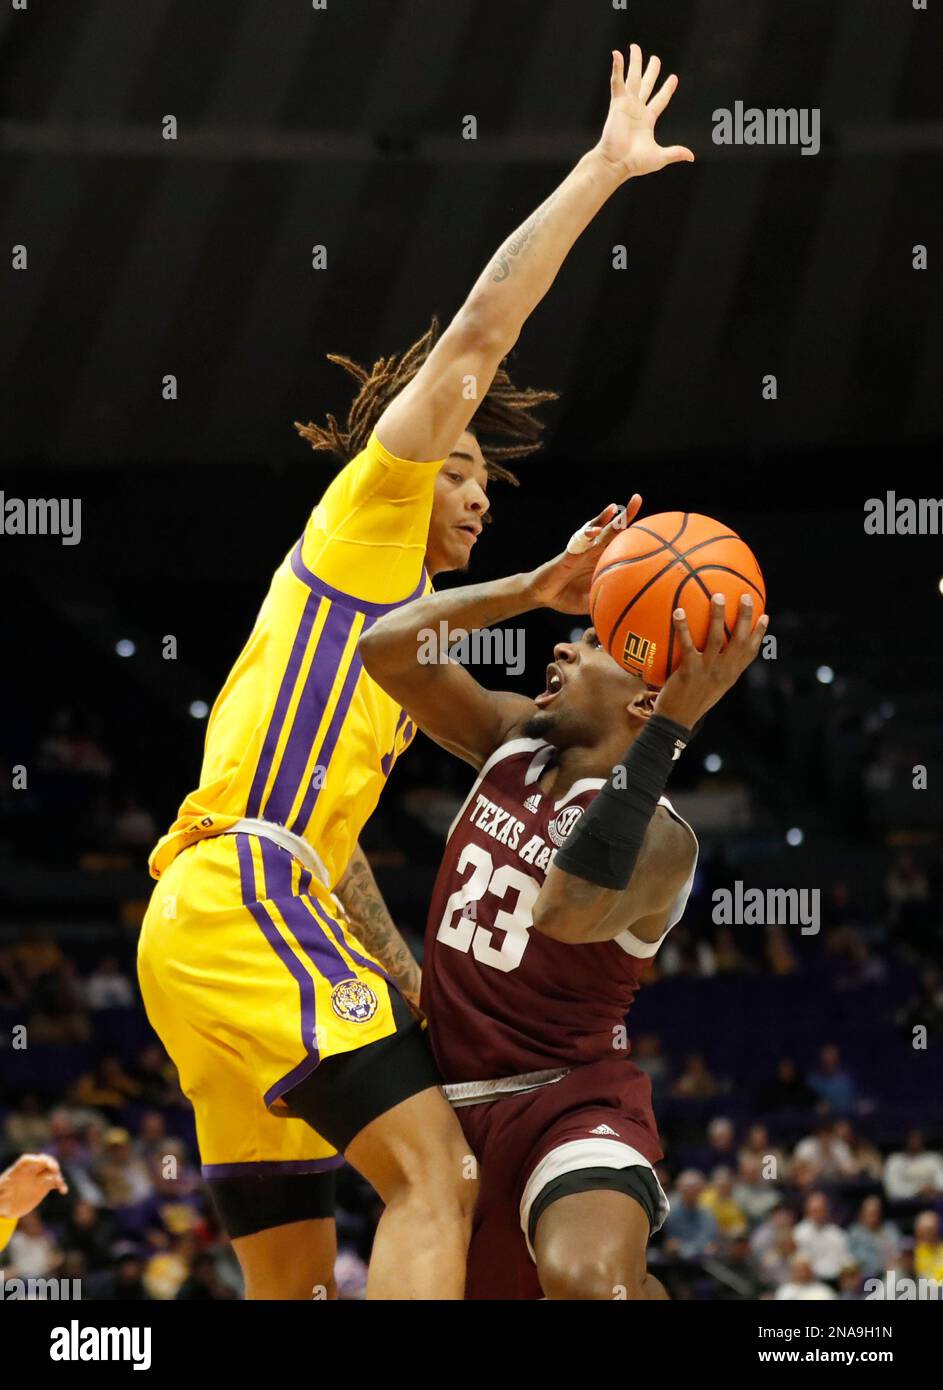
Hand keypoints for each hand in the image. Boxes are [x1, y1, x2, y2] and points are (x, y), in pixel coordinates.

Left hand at [0, 1153, 67, 1219]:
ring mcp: (38, 1177)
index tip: (39, 1160)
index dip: (34, 1159)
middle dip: (49, 1162)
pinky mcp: (45, 1185)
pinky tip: (63, 1190)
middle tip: (54, 1169)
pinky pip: (54, 1182)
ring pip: (51, 1171)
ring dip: (57, 1174)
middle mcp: (30, 1171)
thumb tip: (2, 1185)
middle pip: (42, 1161)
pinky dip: (60, 1184)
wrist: (8, 1208)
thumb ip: (0, 1190)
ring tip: (59, 1183)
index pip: (27, 1160)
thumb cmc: (0, 1199)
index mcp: (18, 1170)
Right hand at [528, 496, 642, 613]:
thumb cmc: (568, 597)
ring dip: (603, 517)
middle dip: (625, 513)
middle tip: (637, 498)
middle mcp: (594, 551)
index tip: (654, 523)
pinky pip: (578, 541)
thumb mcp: (593, 602)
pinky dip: (586, 534)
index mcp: (602, 560)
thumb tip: (629, 610)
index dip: (635, 532)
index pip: (622, 542)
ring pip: (595, 529)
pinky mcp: (568, 553)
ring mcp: (581, 550)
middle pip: (612, 528)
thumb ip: (607, 601)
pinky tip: (594, 530)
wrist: (543, 596)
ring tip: (614, 508)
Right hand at [594, 44, 694, 180]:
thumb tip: (692, 157)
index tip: (674, 78)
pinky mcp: (617, 104)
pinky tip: (617, 54)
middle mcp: (637, 110)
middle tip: (655, 59)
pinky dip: (617, 68)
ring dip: (634, 63)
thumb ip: (675, 153)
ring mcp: (626, 105)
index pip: (660, 100)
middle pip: (646, 85)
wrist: (616, 163)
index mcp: (647, 121)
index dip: (667, 90)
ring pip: (632, 79)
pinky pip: (617, 82)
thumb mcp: (660, 157)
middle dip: (651, 72)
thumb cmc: (635, 163)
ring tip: (635, 47)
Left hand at [655, 594, 768, 727]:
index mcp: (731, 674)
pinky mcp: (689, 671)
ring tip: (717, 596)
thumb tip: (714, 651)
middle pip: (740, 640)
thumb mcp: (710, 687)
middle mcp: (724, 671)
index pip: (751, 652)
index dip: (759, 634)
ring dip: (718, 616)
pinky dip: (683, 627)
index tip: (765, 615)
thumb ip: (716, 669)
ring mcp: (708, 670)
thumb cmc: (691, 702)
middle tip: (746, 597)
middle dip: (745, 617)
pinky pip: (687, 644)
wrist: (676, 721)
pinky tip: (678, 611)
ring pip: (717, 638)